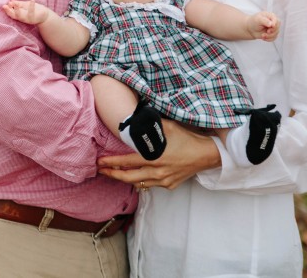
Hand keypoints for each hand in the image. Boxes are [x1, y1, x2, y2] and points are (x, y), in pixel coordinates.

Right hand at [2, 0, 48, 24]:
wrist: (45, 15)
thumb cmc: (34, 9)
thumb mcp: (25, 6)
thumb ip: (18, 4)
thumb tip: (10, 2)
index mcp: (19, 15)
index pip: (11, 13)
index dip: (7, 10)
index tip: (4, 5)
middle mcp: (22, 18)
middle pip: (14, 16)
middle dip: (9, 11)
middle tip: (5, 6)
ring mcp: (28, 19)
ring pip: (21, 16)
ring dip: (17, 10)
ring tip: (15, 4)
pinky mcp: (34, 18)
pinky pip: (32, 12)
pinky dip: (32, 6)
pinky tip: (32, 0)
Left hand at [97, 121, 220, 190]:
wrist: (206, 154)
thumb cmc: (186, 139)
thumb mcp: (167, 127)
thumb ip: (150, 126)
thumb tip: (134, 120)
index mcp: (154, 157)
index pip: (126, 162)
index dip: (111, 163)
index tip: (100, 162)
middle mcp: (157, 172)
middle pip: (128, 177)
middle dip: (112, 174)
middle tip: (101, 171)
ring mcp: (163, 181)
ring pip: (138, 183)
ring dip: (125, 178)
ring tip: (115, 172)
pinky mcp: (169, 185)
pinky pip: (149, 185)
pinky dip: (140, 180)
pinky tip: (136, 175)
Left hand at [248, 11, 279, 41]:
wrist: (250, 28)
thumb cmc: (254, 21)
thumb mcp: (258, 19)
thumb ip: (265, 21)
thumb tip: (271, 24)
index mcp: (271, 16)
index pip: (277, 20)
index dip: (275, 24)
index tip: (271, 26)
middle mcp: (274, 22)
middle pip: (277, 28)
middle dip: (272, 31)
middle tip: (267, 32)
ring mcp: (273, 28)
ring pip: (276, 34)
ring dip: (269, 36)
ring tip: (262, 35)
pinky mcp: (272, 34)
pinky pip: (274, 38)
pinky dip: (269, 39)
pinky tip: (264, 38)